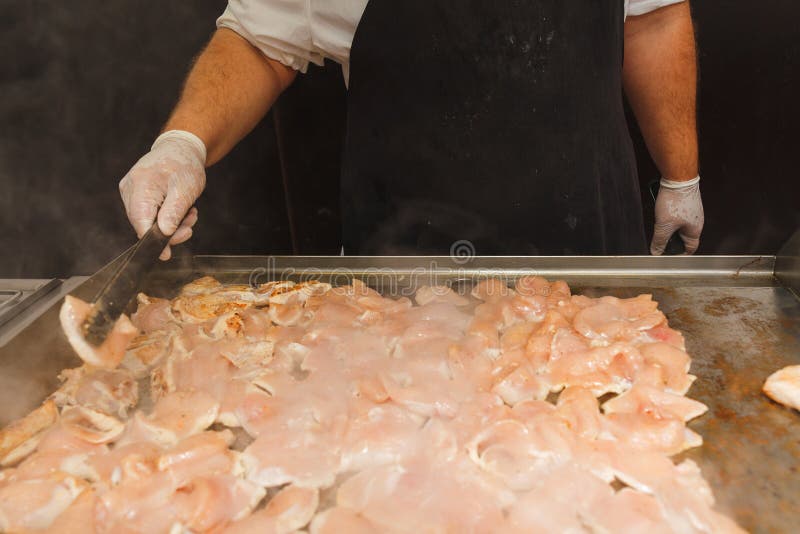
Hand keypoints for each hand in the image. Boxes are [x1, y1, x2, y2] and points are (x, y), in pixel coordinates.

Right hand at [119, 131, 206, 259]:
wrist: (180, 147)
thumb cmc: (184, 164)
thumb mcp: (185, 190)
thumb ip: (173, 212)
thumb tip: (164, 234)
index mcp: (140, 186)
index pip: (140, 222)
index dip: (152, 241)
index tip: (166, 254)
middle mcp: (129, 190)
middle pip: (143, 224)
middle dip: (169, 231)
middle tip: (189, 227)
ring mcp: (130, 192)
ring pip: (148, 221)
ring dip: (171, 224)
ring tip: (190, 214)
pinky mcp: (136, 195)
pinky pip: (149, 214)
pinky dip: (167, 217)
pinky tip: (181, 210)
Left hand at [650, 177, 703, 255]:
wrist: (678, 178)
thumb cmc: (675, 201)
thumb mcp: (664, 225)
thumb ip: (660, 241)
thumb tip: (656, 253)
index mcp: (695, 230)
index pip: (689, 249)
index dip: (679, 254)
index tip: (669, 257)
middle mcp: (696, 222)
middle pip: (683, 237)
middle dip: (671, 241)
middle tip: (660, 242)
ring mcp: (692, 212)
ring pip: (679, 225)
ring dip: (669, 228)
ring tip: (659, 227)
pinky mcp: (686, 203)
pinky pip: (678, 215)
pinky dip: (669, 217)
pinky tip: (661, 214)